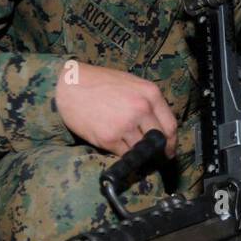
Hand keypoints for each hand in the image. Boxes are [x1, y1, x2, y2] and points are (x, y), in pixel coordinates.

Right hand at [55, 60, 176, 157]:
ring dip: (139, 155)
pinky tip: (116, 146)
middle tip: (155, 157)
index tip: (169, 150)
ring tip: (131, 150)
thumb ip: (148, 103)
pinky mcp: (109, 138)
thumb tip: (159, 127)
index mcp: (150, 94)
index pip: (170, 126)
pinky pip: (123, 154)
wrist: (69, 85)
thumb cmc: (100, 83)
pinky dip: (122, 153)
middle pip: (159, 140)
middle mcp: (141, 109)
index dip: (171, 142)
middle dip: (158, 152)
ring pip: (141, 150)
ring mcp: (125, 125)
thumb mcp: (132, 84)